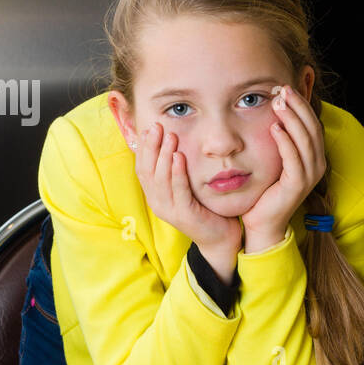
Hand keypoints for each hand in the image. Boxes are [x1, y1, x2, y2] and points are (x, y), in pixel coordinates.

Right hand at [135, 123, 242, 251]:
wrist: (220, 238)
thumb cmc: (206, 209)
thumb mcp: (188, 187)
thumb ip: (178, 170)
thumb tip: (174, 144)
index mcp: (155, 196)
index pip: (142, 168)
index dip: (144, 147)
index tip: (149, 127)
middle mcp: (158, 203)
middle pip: (148, 171)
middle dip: (151, 146)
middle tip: (157, 126)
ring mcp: (169, 210)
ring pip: (161, 179)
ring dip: (164, 155)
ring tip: (170, 137)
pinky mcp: (184, 215)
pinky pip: (178, 190)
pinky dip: (177, 173)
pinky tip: (179, 157)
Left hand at [240, 84, 326, 243]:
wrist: (263, 221)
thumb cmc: (267, 189)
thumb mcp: (275, 158)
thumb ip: (279, 138)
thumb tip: (272, 111)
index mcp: (314, 156)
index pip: (311, 124)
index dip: (301, 104)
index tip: (285, 88)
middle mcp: (316, 164)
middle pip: (311, 128)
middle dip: (298, 106)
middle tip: (282, 89)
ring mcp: (309, 175)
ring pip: (305, 140)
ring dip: (292, 119)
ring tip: (279, 103)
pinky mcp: (298, 185)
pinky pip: (294, 159)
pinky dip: (286, 142)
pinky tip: (275, 128)